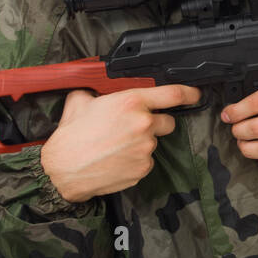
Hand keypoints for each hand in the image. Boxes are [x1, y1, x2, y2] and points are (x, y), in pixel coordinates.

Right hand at [41, 84, 200, 202]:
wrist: (62, 170)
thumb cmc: (71, 135)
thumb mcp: (81, 99)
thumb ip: (100, 90)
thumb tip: (102, 87)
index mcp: (132, 102)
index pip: (173, 94)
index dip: (189, 93)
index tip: (196, 95)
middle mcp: (144, 124)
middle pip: (168, 121)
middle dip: (156, 123)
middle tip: (133, 127)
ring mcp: (146, 148)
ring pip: (154, 142)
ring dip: (142, 142)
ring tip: (117, 145)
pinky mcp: (143, 169)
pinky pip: (147, 161)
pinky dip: (136, 160)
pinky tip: (117, 159)